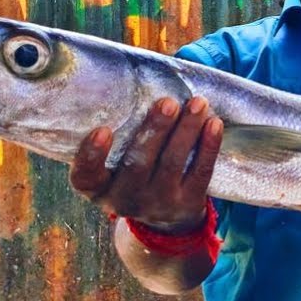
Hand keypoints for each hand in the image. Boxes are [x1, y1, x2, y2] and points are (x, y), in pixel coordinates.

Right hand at [69, 96, 223, 231]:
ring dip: (186, 130)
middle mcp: (125, 200)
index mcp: (99, 188)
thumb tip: (133, 79)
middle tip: (168, 102)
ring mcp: (158, 204)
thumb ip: (117, 136)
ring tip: (197, 103)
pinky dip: (208, 146)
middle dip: (154, 131)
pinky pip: (201, 173)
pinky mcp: (187, 204)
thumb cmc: (134, 175)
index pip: (85, 177)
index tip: (102, 129)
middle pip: (138, 164)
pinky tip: (214, 123)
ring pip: (172, 164)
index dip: (91, 155)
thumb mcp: (113, 167)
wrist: (165, 220)